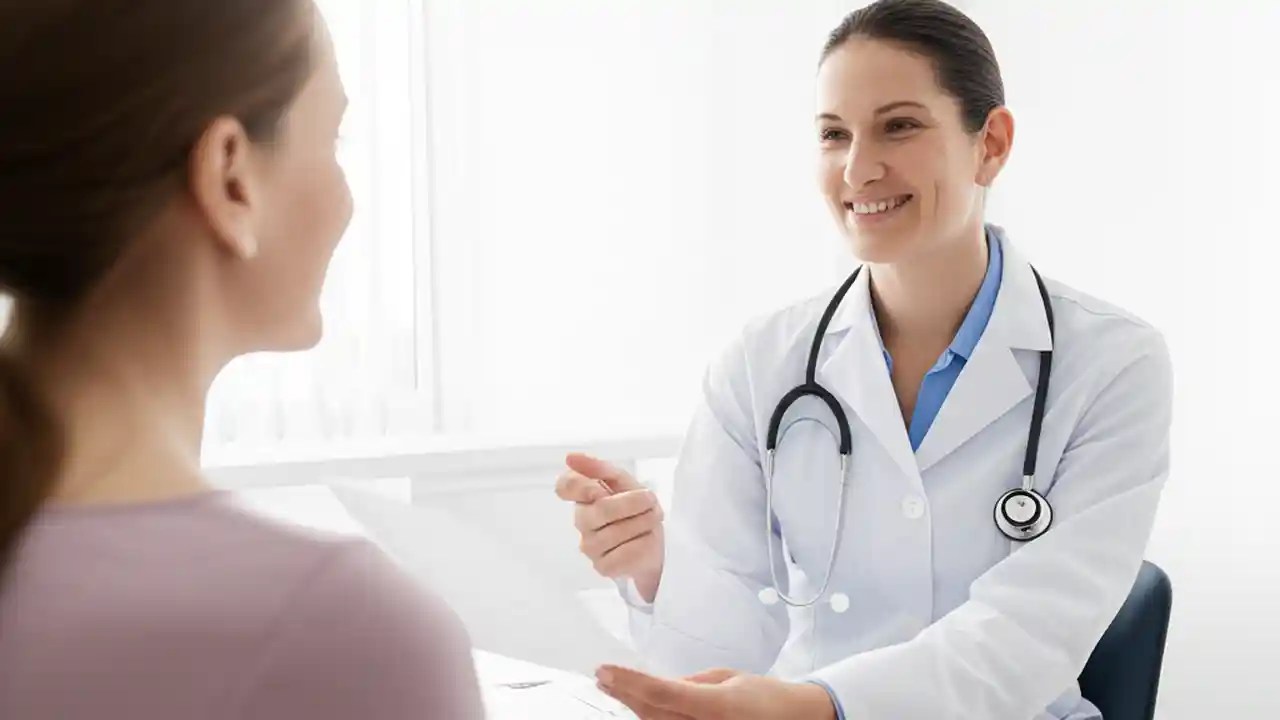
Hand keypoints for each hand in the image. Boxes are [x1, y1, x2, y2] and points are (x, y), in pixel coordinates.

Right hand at [554, 453, 664, 599]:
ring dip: (644, 523)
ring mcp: (590, 547)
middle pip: (601, 509)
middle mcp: (582, 522)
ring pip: (617, 532)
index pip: (565, 486)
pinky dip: (644, 543)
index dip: (585, 486)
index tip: (603, 489)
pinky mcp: (603, 567)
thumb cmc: (637, 510)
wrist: (658, 543)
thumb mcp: (625, 483)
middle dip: (633, 504)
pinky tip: (644, 540)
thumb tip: (570, 457)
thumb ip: (599, 468)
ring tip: (650, 521)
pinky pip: (626, 553)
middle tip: (650, 502)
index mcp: (583, 497)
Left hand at [595, 665, 837, 719]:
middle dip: (624, 693)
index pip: (662, 693)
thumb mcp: (728, 678)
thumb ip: (691, 683)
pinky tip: (640, 706)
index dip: (629, 682)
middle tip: (603, 676)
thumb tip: (659, 686)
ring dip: (634, 707)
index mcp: (716, 705)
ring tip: (614, 687)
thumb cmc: (765, 697)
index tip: (604, 669)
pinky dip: (652, 718)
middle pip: (652, 714)